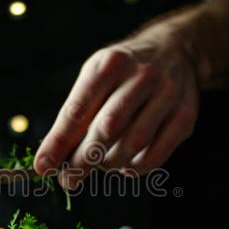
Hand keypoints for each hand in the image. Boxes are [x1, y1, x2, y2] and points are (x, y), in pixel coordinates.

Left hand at [35, 25, 200, 187]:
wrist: (174, 50)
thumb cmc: (123, 72)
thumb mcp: (95, 77)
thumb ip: (75, 114)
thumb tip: (53, 157)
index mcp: (110, 64)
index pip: (78, 109)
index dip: (58, 142)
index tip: (43, 166)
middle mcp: (142, 76)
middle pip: (107, 128)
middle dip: (83, 159)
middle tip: (69, 178)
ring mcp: (168, 94)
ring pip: (133, 144)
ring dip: (110, 163)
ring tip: (101, 164)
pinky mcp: (186, 115)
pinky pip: (156, 154)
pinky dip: (135, 168)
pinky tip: (125, 165)